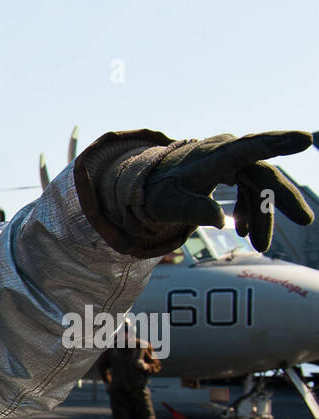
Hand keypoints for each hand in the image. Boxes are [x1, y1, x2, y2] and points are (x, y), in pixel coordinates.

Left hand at [143, 132, 312, 250]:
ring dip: (262, 217)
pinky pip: (250, 190)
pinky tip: (245, 233)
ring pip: (258, 186)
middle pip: (262, 174)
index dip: (277, 144)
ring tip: (261, 246)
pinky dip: (250, 212)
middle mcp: (226, 152)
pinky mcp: (232, 169)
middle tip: (305, 220)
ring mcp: (231, 159)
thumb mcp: (168, 206)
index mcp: (213, 156)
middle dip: (283, 199)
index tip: (304, 140)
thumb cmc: (157, 194)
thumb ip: (192, 210)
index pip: (248, 149)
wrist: (148, 185)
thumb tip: (221, 221)